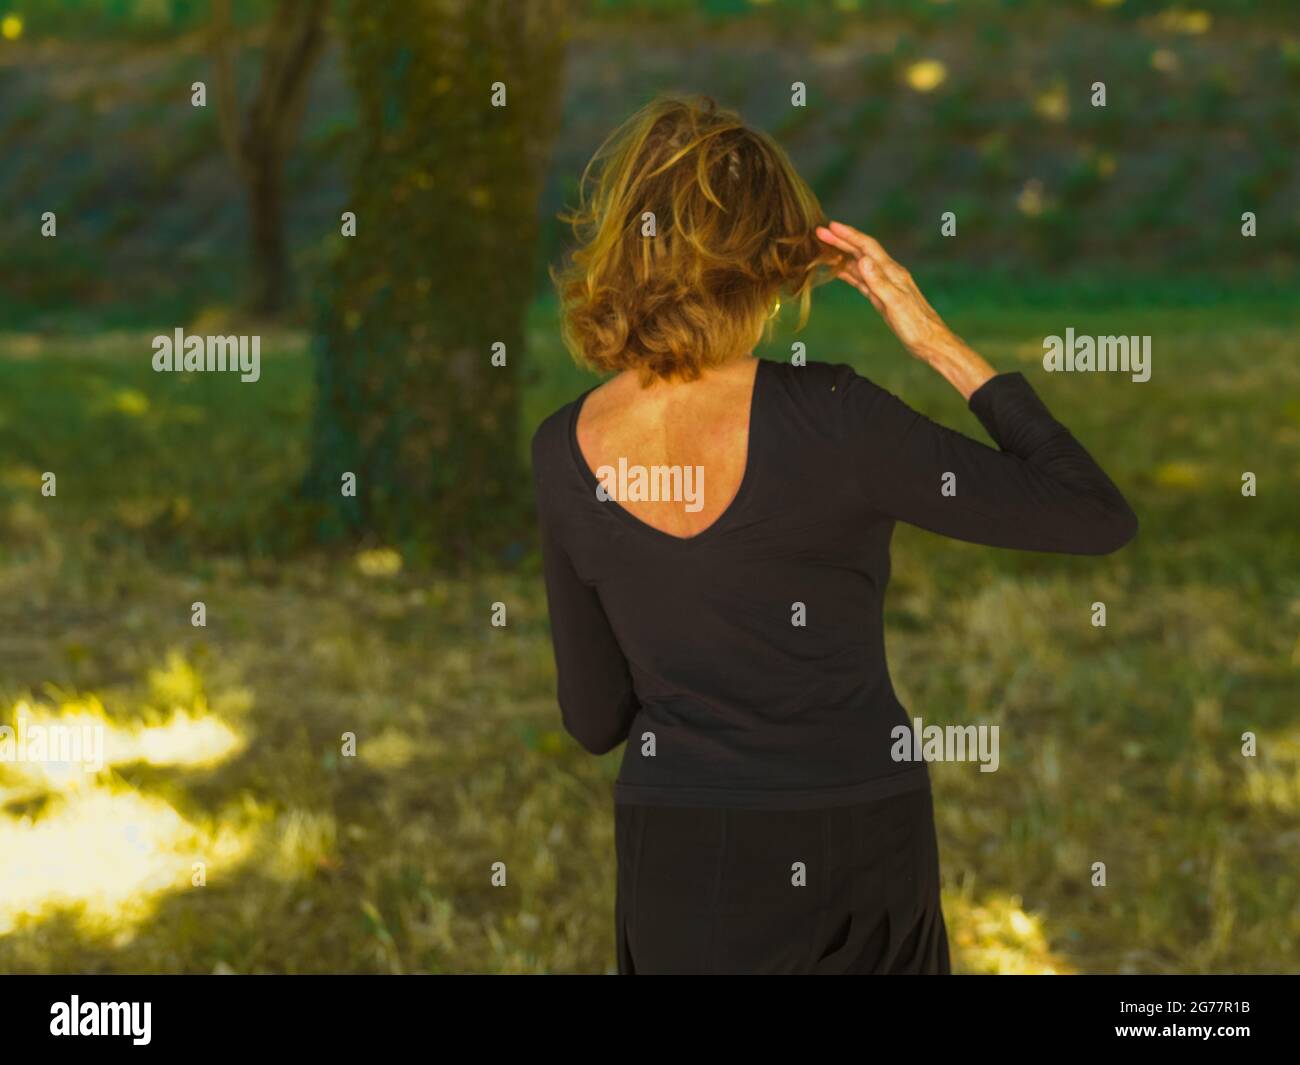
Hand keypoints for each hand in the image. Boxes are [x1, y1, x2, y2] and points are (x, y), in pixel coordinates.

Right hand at [814, 221, 995, 398]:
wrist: (929, 342)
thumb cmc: (915, 326)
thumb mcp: (895, 304)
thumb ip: (879, 282)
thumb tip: (862, 260)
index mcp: (892, 272)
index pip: (867, 247)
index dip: (848, 235)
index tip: (830, 226)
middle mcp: (888, 274)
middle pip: (861, 252)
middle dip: (841, 240)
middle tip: (820, 232)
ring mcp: (884, 285)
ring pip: (859, 265)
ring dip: (842, 255)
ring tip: (824, 247)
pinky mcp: (881, 297)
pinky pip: (861, 280)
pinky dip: (848, 273)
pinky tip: (838, 271)